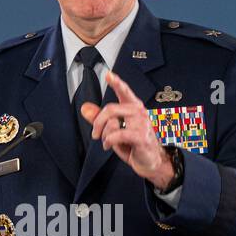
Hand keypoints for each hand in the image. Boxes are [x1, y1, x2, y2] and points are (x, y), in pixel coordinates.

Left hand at [81, 71, 173, 188]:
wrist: (150, 161)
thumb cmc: (133, 144)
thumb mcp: (114, 130)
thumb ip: (99, 118)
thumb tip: (85, 107)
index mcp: (133, 107)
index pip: (124, 91)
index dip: (116, 82)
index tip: (109, 75)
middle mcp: (139, 112)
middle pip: (110, 109)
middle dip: (98, 122)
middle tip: (95, 134)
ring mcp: (142, 123)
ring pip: (112, 122)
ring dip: (105, 135)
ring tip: (108, 141)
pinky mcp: (141, 136)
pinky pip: (117, 135)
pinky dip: (109, 141)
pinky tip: (109, 145)